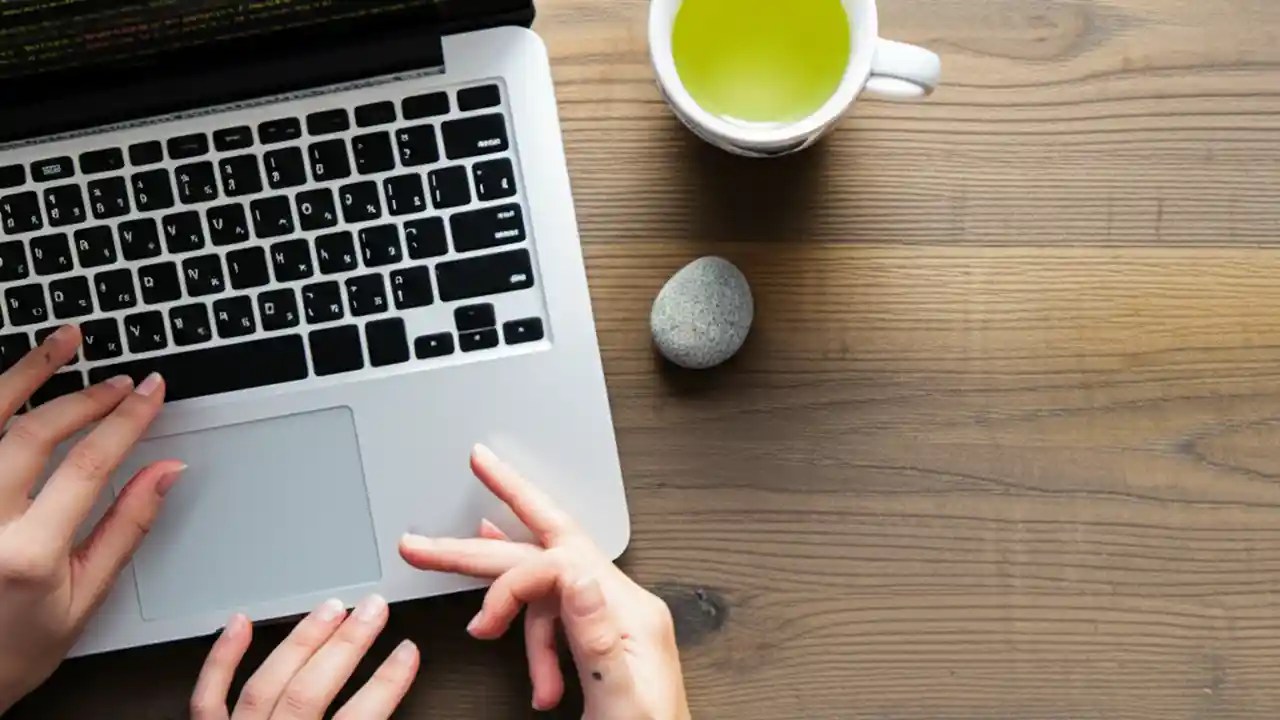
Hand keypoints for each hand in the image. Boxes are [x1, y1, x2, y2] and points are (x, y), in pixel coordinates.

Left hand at [0, 326, 178, 713]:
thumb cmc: (11, 651)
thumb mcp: (87, 599)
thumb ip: (126, 528)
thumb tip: (166, 472)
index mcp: (27, 555)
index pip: (87, 465)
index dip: (126, 420)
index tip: (151, 392)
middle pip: (36, 433)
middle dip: (87, 397)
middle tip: (121, 381)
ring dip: (26, 373)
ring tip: (61, 343)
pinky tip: (9, 382)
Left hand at [190, 595, 419, 719]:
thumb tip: (389, 704)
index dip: (386, 683)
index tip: (407, 652)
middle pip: (309, 692)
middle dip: (346, 645)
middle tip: (374, 609)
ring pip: (266, 685)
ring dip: (301, 642)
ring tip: (331, 608)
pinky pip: (207, 699)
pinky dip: (222, 659)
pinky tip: (240, 623)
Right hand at [400, 445, 690, 718]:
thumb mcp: (622, 695)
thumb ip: (598, 634)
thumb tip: (579, 574)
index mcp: (629, 612)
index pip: (558, 564)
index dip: (512, 587)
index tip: (483, 624)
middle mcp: (622, 606)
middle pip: (545, 550)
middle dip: (482, 541)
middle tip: (432, 529)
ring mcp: (611, 621)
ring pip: (543, 583)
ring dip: (506, 606)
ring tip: (473, 615)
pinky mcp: (601, 641)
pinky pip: (553, 613)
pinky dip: (527, 631)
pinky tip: (514, 644)